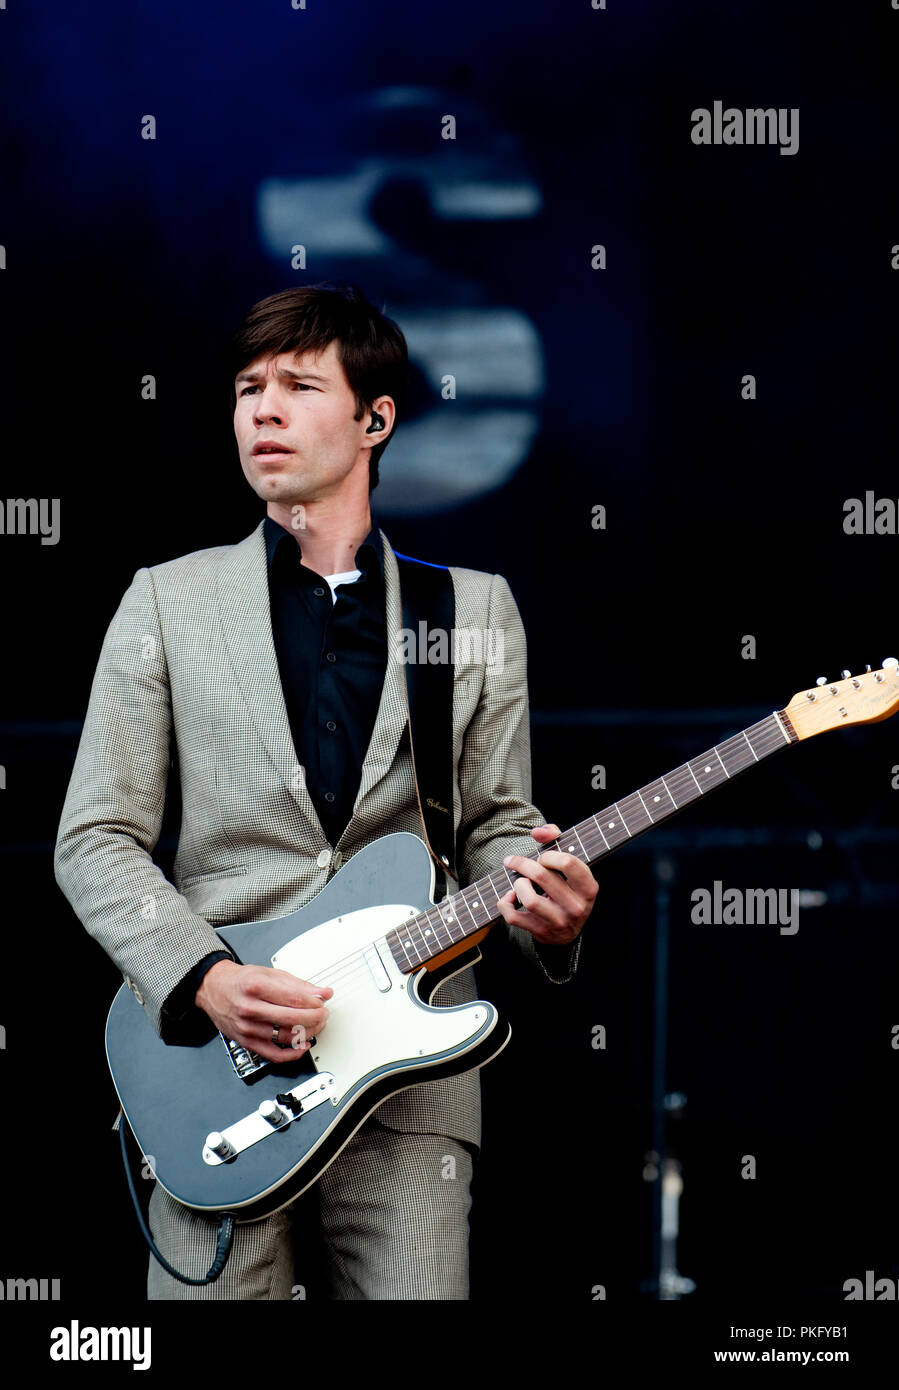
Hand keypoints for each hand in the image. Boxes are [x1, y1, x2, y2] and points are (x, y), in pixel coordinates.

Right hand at [195, 960, 332, 1063]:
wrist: (213, 989)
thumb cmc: (241, 981)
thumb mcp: (269, 973)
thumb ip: (297, 984)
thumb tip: (322, 992)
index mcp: (256, 986)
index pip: (294, 998)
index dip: (314, 1001)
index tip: (323, 1000)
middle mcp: (250, 1008)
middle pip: (292, 1018)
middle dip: (315, 1017)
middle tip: (323, 1013)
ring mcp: (247, 1027)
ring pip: (285, 1037)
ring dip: (308, 1033)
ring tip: (316, 1025)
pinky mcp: (246, 1042)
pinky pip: (273, 1055)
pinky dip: (291, 1054)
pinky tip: (302, 1046)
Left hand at [498, 823, 596, 945]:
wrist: (569, 930)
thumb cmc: (567, 888)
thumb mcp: (570, 865)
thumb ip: (555, 839)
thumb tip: (537, 831)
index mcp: (588, 888)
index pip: (567, 863)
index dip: (549, 855)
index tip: (543, 857)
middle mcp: (576, 907)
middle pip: (541, 876)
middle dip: (523, 864)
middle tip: (515, 862)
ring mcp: (559, 922)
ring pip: (529, 899)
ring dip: (518, 885)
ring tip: (520, 883)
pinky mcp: (541, 932)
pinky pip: (513, 917)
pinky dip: (505, 903)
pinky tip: (510, 897)